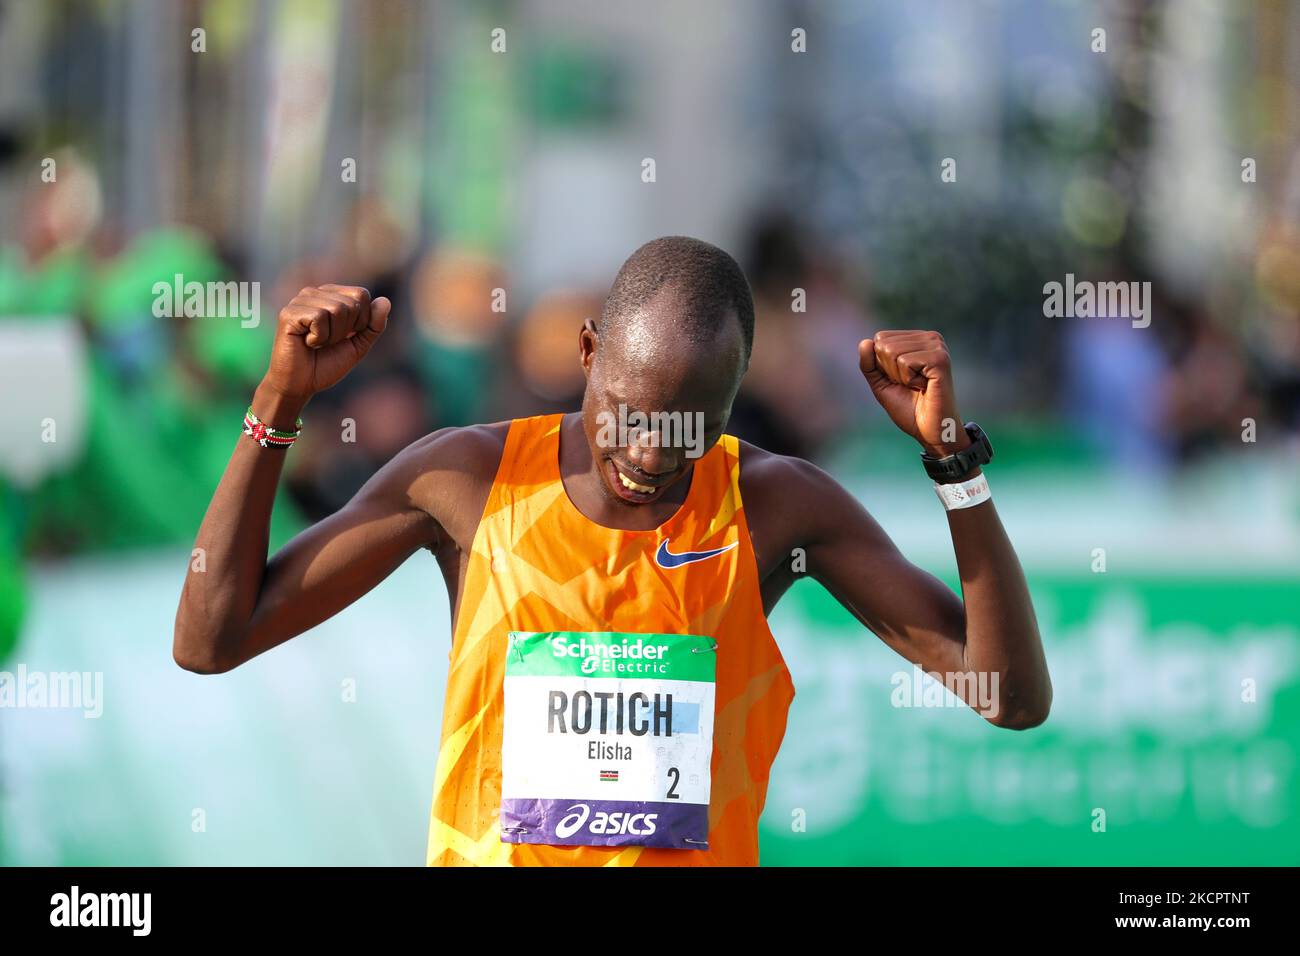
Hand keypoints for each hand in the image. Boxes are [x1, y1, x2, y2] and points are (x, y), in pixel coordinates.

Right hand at [262, 284, 390, 401]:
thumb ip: (373, 325)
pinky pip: (319, 317)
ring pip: (337, 309)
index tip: (343, 336)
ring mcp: (300, 301)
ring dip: (332, 335)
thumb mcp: (358, 345)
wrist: (301, 385)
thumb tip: (386, 300)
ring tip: (316, 343)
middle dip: (346, 330)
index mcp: (331, 295)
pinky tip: (306, 342)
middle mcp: (315, 292)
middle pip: (352, 303)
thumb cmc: (326, 363)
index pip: (362, 294)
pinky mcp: (289, 313)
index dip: (361, 321)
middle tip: (327, 342)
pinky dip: (319, 337)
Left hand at [858, 330, 968, 456]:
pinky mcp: (940, 359)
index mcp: (918, 339)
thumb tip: (864, 342)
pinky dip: (909, 380)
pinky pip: (905, 362)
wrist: (930, 431)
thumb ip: (869, 364)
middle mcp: (930, 337)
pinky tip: (925, 386)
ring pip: (892, 352)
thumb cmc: (909, 408)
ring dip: (900, 376)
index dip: (882, 365)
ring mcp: (937, 346)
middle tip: (911, 385)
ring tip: (918, 386)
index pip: (880, 338)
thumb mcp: (881, 384)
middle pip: (884, 344)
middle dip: (890, 371)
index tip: (902, 380)